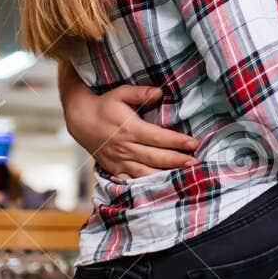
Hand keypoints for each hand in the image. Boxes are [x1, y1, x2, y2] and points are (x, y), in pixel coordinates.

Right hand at [63, 83, 197, 178]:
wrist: (81, 121)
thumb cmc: (105, 105)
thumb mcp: (120, 93)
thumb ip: (140, 93)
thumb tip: (161, 92)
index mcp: (130, 128)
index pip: (158, 137)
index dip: (177, 141)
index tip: (194, 143)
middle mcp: (125, 147)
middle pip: (155, 156)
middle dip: (177, 160)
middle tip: (195, 162)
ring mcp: (119, 160)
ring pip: (145, 172)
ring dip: (165, 174)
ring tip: (184, 175)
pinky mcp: (114, 169)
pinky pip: (132, 180)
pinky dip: (147, 184)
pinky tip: (162, 186)